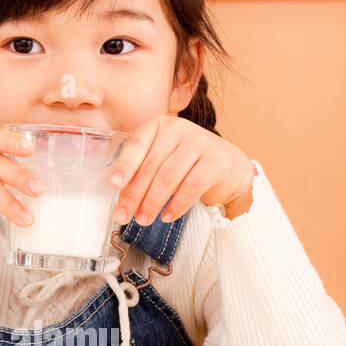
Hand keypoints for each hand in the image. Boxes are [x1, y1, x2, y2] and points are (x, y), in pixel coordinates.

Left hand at [108, 115, 254, 225]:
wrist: (231, 167)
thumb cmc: (189, 164)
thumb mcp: (163, 158)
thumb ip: (143, 168)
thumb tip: (120, 194)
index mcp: (159, 125)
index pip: (137, 145)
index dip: (124, 166)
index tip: (114, 185)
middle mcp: (179, 129)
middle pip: (150, 166)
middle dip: (134, 194)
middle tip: (123, 215)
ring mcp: (199, 142)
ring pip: (168, 177)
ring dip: (152, 202)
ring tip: (143, 219)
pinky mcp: (216, 161)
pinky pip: (191, 186)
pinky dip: (177, 205)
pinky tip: (167, 216)